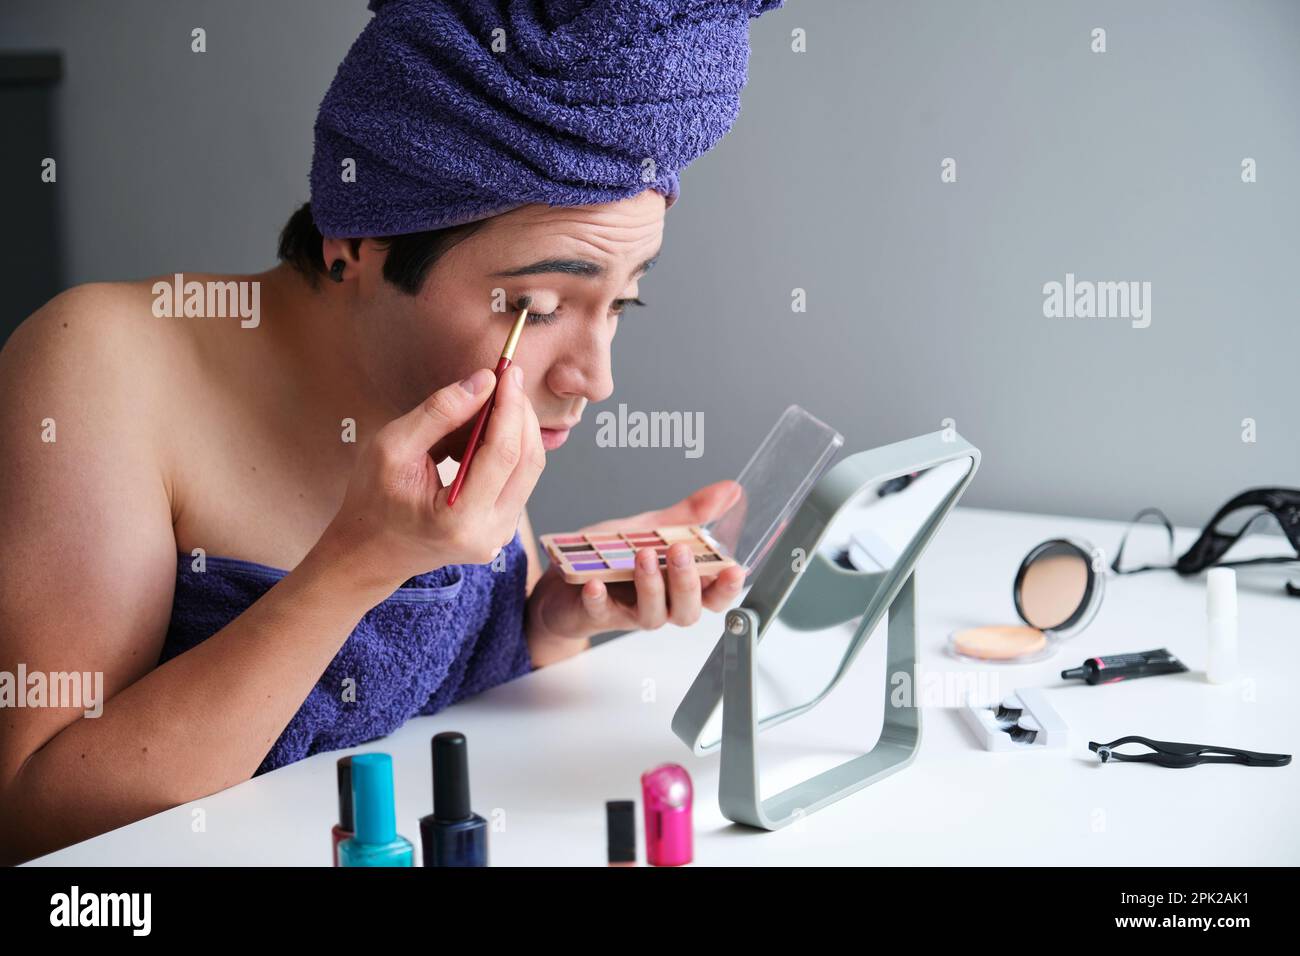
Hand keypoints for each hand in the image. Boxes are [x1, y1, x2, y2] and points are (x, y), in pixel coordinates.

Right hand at [321, 365, 545, 588]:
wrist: (370, 552)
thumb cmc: (372, 501)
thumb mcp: (391, 447)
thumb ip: (439, 413)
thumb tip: (484, 382)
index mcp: (458, 519)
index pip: (503, 454)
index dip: (510, 407)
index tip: (509, 372)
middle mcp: (490, 533)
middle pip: (528, 461)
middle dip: (520, 414)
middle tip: (507, 379)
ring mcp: (501, 535)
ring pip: (529, 469)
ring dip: (515, 430)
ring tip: (484, 408)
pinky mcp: (503, 528)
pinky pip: (519, 479)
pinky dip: (507, 448)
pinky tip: (480, 435)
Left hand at [527, 480, 746, 646]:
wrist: (562, 582)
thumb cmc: (614, 559)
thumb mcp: (654, 529)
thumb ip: (691, 515)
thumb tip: (731, 490)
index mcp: (678, 585)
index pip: (713, 597)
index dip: (727, 588)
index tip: (734, 570)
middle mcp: (660, 605)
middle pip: (686, 610)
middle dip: (686, 582)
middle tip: (679, 551)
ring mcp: (628, 613)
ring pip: (651, 615)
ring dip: (651, 586)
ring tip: (643, 555)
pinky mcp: (595, 615)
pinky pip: (600, 612)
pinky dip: (600, 598)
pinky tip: (596, 582)